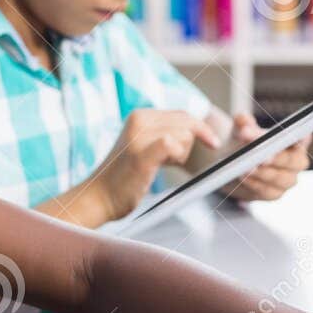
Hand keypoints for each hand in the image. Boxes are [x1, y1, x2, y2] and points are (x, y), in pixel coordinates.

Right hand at [85, 109, 220, 222]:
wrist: (99, 197)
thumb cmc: (123, 177)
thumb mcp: (143, 145)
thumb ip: (163, 134)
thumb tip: (193, 130)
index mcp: (140, 115)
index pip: (182, 115)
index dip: (200, 128)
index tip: (212, 142)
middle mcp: (140, 120)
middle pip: (186, 124)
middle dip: (187, 145)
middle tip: (167, 162)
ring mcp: (140, 136)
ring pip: (184, 136)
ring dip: (180, 156)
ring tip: (156, 166)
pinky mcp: (142, 154)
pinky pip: (171, 145)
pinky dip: (175, 156)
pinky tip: (163, 165)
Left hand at [223, 113, 310, 201]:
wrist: (234, 166)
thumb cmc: (244, 143)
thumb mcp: (241, 129)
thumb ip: (243, 123)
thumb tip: (243, 122)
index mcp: (296, 140)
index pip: (304, 137)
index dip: (300, 137)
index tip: (289, 136)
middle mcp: (297, 161)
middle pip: (293, 161)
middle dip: (277, 158)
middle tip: (263, 157)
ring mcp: (289, 179)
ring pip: (281, 178)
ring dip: (264, 173)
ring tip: (248, 167)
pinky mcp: (276, 193)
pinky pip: (268, 191)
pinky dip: (255, 184)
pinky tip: (244, 177)